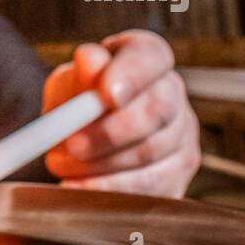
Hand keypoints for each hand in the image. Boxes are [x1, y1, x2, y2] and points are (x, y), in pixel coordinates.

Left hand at [43, 30, 200, 196]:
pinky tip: (80, 186)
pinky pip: (151, 184)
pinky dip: (110, 188)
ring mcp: (182, 132)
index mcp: (144, 57)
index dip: (131, 75)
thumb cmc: (75, 105)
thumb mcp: (67, 86)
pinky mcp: (178, 170)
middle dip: (111, 131)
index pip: (150, 56)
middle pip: (158, 108)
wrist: (80, 140)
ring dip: (102, 163)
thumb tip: (90, 61)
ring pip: (152, 150)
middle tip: (73, 145)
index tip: (106, 95)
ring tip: (63, 165)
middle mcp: (171, 91)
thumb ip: (77, 77)